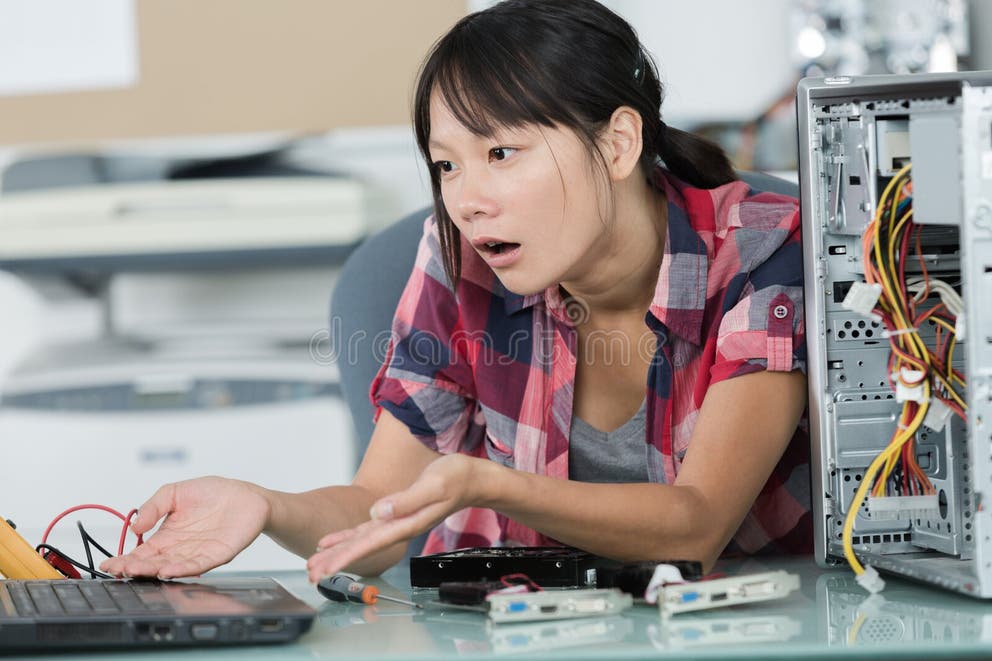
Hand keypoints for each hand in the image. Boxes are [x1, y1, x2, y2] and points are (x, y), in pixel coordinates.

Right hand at [99, 476, 270, 578]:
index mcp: (168, 535)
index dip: (125, 559)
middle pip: (153, 563)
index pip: (142, 552)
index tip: (109, 564)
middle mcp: (180, 548)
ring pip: (172, 566)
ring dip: (154, 570)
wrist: (246, 495)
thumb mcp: (175, 492)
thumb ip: (154, 506)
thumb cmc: (213, 493)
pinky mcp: (217, 555)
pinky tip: (169, 569)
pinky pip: (198, 565)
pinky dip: (183, 568)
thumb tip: (135, 524)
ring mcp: (198, 553)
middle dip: (135, 568)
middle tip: (119, 570)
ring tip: (137, 571)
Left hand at [306, 453, 484, 581]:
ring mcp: (396, 523)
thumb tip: (376, 511)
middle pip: (362, 548)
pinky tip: (331, 543)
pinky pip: (366, 531)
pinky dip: (347, 538)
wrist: (471, 479)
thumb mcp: (433, 485)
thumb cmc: (455, 479)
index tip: (327, 568)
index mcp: (407, 523)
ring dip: (337, 553)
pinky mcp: (395, 515)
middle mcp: (399, 527)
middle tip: (311, 574)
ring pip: (360, 542)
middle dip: (335, 561)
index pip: (371, 543)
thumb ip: (407, 500)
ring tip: (314, 565)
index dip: (347, 555)